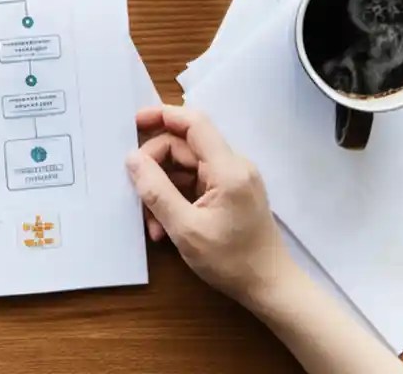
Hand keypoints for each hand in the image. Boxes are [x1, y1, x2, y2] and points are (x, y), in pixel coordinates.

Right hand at [125, 106, 296, 307]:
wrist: (270, 287)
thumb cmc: (232, 261)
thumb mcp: (185, 229)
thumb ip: (156, 191)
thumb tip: (132, 159)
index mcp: (228, 169)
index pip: (194, 124)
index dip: (162, 115)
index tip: (133, 122)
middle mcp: (233, 166)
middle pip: (183, 147)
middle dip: (155, 168)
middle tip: (136, 195)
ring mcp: (232, 180)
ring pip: (184, 169)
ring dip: (163, 190)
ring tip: (152, 225)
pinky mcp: (229, 194)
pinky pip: (194, 184)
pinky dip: (176, 200)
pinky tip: (165, 227)